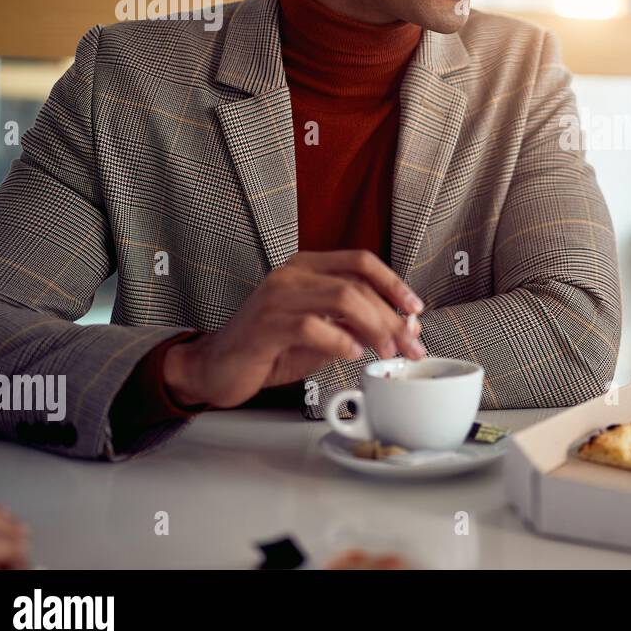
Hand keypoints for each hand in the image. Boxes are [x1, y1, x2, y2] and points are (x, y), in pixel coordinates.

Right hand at [164, 250, 425, 408]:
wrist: (216, 368)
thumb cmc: (270, 349)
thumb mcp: (322, 333)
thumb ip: (356, 325)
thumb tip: (404, 329)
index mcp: (307, 267)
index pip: (361, 262)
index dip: (393, 283)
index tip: (415, 309)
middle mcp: (292, 274)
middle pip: (358, 285)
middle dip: (392, 318)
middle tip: (410, 345)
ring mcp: (276, 296)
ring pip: (343, 298)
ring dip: (374, 328)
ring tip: (386, 352)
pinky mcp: (265, 324)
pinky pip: (313, 326)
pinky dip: (340, 341)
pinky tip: (351, 354)